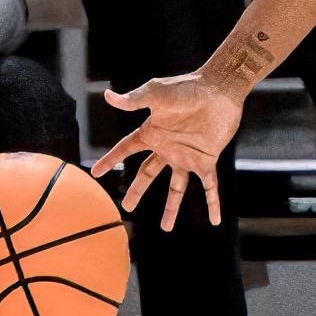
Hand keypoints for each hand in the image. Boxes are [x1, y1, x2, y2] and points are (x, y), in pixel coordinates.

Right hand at [91, 74, 243, 229]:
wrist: (219, 88)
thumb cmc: (187, 88)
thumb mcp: (156, 93)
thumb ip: (133, 100)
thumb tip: (108, 96)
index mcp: (153, 133)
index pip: (126, 149)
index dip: (111, 160)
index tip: (95, 172)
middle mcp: (168, 148)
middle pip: (148, 174)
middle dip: (137, 191)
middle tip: (126, 208)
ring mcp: (187, 156)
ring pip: (176, 188)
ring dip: (171, 207)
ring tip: (165, 228)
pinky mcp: (207, 160)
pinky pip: (209, 186)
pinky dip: (212, 203)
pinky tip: (215, 220)